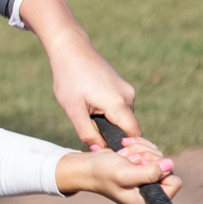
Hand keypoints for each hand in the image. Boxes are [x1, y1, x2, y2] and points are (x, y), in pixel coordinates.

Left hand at [18, 0, 137, 147]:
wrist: (71, 49)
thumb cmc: (69, 78)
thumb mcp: (73, 110)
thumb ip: (87, 132)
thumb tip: (98, 151)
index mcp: (118, 103)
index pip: (133, 135)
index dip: (125, 147)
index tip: (109, 153)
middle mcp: (128, 96)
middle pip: (130, 128)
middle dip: (116, 137)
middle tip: (94, 139)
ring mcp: (127, 90)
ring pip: (125, 118)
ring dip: (111, 124)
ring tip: (89, 119)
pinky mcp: (122, 86)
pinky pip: (121, 108)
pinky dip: (111, 114)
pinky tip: (92, 108)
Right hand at [55, 136, 180, 203]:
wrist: (90, 166)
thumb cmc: (103, 173)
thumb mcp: (125, 174)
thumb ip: (148, 173)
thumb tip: (170, 165)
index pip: (174, 183)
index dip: (159, 170)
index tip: (140, 167)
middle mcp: (152, 193)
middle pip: (168, 166)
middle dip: (146, 157)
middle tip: (128, 161)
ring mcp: (149, 179)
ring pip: (160, 156)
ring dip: (140, 150)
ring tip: (123, 157)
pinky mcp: (145, 167)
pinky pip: (153, 149)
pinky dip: (139, 145)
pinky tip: (125, 149)